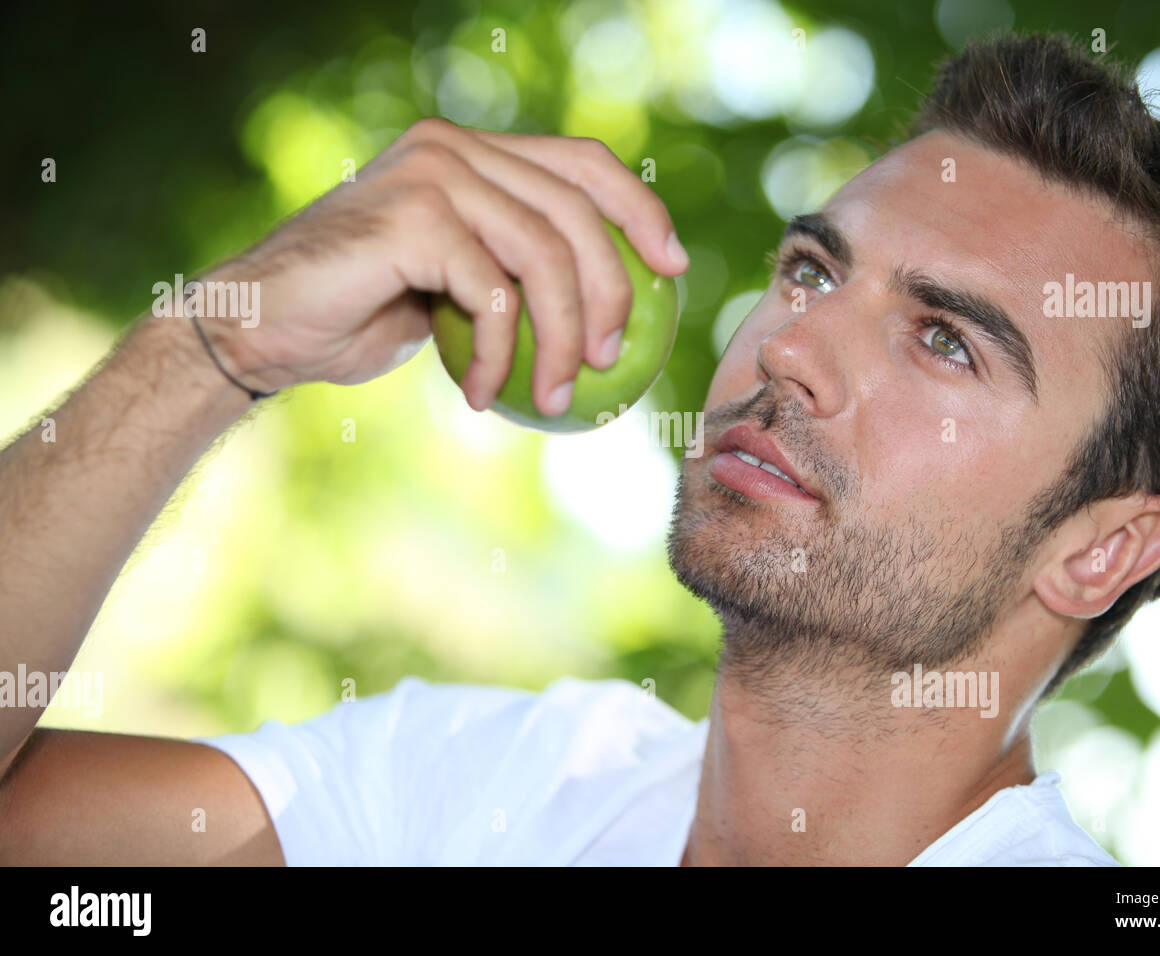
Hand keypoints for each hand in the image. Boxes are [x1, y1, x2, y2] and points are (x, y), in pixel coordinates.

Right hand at [197, 117, 689, 413]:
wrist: (258, 329)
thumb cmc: (357, 317)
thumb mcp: (453, 290)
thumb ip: (512, 271)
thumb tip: (605, 309)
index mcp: (470, 152)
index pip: (583, 163)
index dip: (640, 210)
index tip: (674, 270)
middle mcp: (454, 148)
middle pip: (576, 210)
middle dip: (611, 293)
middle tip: (606, 362)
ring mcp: (433, 173)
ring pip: (545, 254)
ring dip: (561, 339)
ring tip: (555, 397)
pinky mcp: (413, 216)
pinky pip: (495, 293)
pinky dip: (500, 355)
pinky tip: (485, 396)